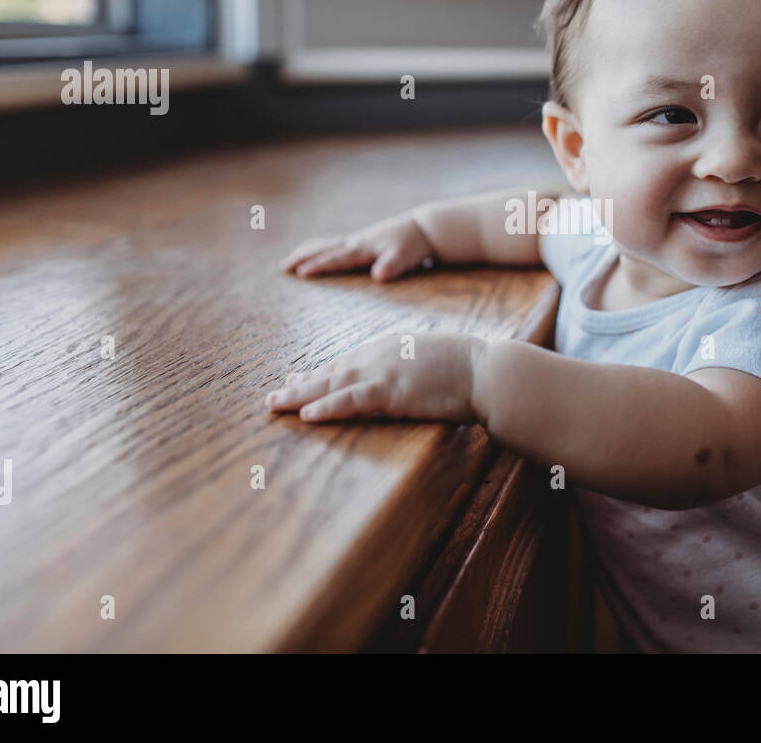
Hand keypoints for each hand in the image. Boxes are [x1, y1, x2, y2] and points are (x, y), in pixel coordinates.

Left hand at [265, 333, 485, 424]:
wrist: (487, 370)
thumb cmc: (468, 369)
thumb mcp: (431, 362)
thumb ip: (409, 369)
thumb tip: (402, 383)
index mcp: (389, 345)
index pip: (346, 361)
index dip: (318, 373)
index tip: (296, 379)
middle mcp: (379, 353)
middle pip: (331, 370)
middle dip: (300, 384)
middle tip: (274, 395)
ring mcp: (384, 370)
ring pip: (331, 384)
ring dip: (300, 395)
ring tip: (274, 404)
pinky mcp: (391, 390)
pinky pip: (350, 399)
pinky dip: (326, 407)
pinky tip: (306, 415)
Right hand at [280, 212, 435, 279]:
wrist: (423, 228)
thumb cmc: (413, 245)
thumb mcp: (404, 257)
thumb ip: (391, 266)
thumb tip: (378, 276)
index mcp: (362, 248)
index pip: (336, 258)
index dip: (318, 266)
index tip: (300, 273)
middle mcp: (356, 242)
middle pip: (323, 249)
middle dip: (303, 257)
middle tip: (283, 267)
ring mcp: (357, 239)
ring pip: (326, 244)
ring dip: (307, 251)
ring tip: (289, 260)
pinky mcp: (362, 240)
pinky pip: (334, 243)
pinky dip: (320, 247)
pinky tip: (317, 251)